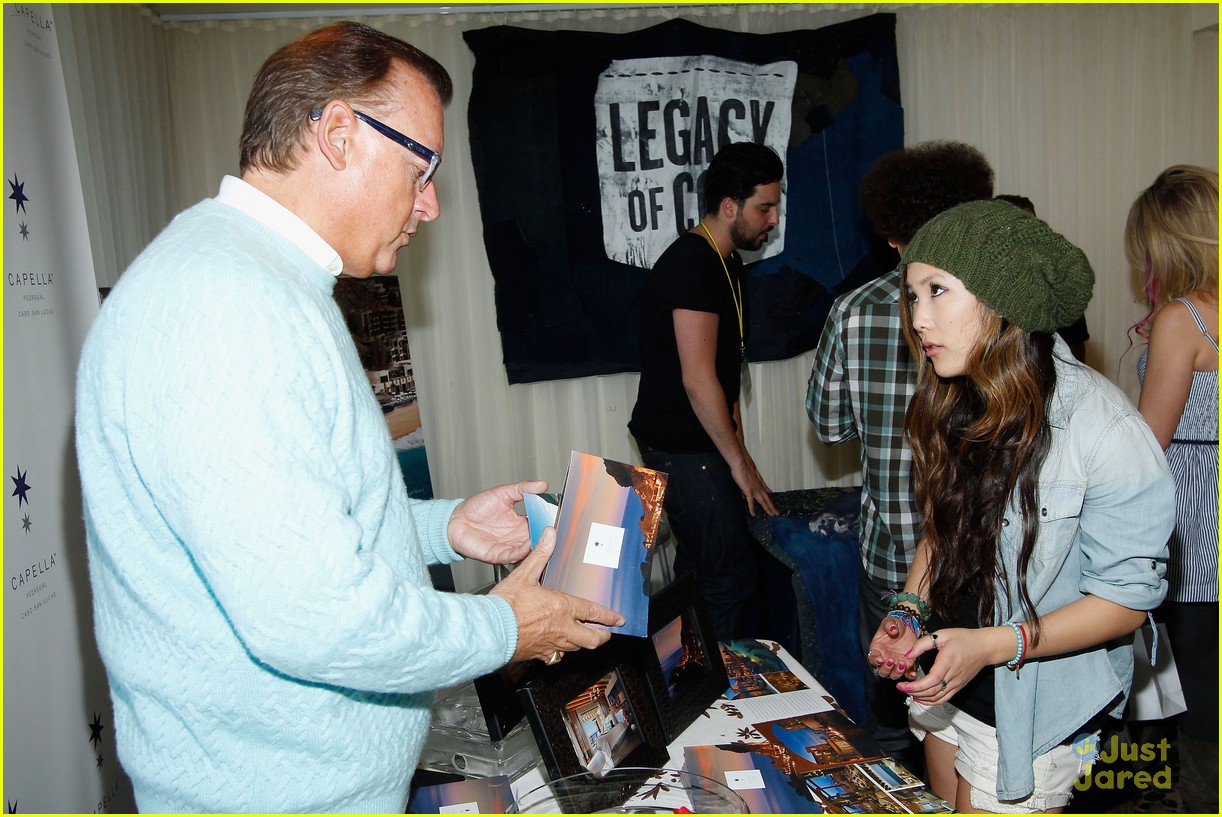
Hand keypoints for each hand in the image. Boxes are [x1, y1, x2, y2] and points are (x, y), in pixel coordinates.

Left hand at [448, 480, 546, 564]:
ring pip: (528, 550)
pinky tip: (528, 545)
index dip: (549, 521)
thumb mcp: (502, 493)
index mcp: (520, 523)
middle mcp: (516, 537)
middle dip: (547, 536)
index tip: (559, 517)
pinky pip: (513, 556)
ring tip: (544, 538)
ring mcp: (508, 546)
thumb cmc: (476, 507)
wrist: (455, 519)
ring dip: (537, 546)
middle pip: (538, 539)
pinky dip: (522, 552)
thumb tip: (543, 484)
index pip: (540, 524)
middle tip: (555, 530)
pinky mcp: (497, 555)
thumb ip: (523, 489)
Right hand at [489, 527, 625, 662]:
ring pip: (576, 648)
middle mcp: (562, 629)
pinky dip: (561, 652)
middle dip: (602, 636)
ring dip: (583, 642)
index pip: (593, 612)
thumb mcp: (524, 574)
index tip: (618, 620)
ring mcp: (552, 644)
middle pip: (592, 639)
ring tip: (585, 637)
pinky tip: (556, 647)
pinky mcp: (539, 655)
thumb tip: (550, 535)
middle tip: (606, 632)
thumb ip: (540, 555)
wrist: (490, 631)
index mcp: (562, 608)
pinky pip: (557, 656)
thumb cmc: (506, 606)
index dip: (609, 616)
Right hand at [729, 453, 776, 516]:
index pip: (766, 493)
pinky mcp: (748, 491)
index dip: (770, 498)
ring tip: (772, 515)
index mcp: (759, 483)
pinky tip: (753, 514)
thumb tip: (752, 485)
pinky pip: (750, 502)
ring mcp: (755, 489)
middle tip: (777, 513)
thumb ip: (752, 481)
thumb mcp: (750, 474)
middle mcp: (759, 487)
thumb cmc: (744, 467)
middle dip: (772, 507)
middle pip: (767, 499)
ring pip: (763, 501)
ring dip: (768, 508)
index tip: (773, 503)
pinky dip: (752, 509)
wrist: (741, 463)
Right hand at [868, 615, 919, 680]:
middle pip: (882, 671)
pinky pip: (907, 674)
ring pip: (893, 675)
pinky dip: (910, 676)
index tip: (880, 659)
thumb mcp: (891, 621)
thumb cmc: (896, 625)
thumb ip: (889, 624)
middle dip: (886, 669)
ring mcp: (896, 664)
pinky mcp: (907, 666)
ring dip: (897, 672)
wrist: (909, 628)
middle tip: (891, 661)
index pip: (873, 658)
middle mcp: (885, 659)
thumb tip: (892, 630)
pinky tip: (913, 673)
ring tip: (902, 664)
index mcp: (877, 650)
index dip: (875, 660)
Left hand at [896, 627, 995, 704]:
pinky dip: (932, 701)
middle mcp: (953, 676)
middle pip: (932, 692)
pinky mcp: (959, 686)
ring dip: (921, 698)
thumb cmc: (963, 638)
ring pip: (938, 698)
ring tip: (908, 693)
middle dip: (914, 693)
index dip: (916, 686)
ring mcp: (957, 683)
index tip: (902, 685)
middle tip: (900, 688)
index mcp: (948, 662)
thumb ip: (923, 644)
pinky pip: (945, 698)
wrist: (985, 647)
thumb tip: (908, 655)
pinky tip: (921, 698)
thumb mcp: (941, 634)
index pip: (931, 680)